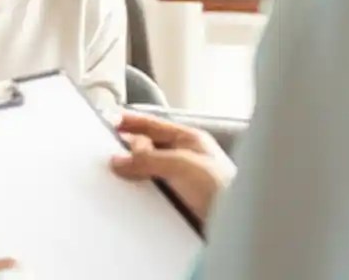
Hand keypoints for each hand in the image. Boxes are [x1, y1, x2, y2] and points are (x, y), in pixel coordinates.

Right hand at [110, 112, 236, 222]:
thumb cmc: (225, 188)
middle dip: (127, 150)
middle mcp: (184, 158)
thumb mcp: (183, 164)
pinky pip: (150, 193)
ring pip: (146, 172)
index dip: (130, 121)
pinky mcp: (177, 202)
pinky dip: (137, 193)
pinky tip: (129, 197)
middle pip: (147, 148)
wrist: (240, 227)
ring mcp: (180, 180)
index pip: (153, 125)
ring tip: (115, 177)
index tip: (109, 121)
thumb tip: (120, 160)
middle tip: (107, 154)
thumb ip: (150, 160)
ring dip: (131, 174)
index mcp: (190, 140)